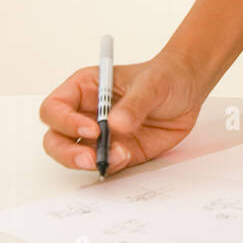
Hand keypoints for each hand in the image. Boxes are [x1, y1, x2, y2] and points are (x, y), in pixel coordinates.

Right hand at [39, 49, 205, 173]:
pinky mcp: (117, 152)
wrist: (188, 90)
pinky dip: (111, 166)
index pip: (55, 108)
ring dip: (91, 162)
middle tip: (90, 158)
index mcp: (84, 89)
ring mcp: (100, 136)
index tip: (91, 128)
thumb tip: (115, 124)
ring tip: (119, 154)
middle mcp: (86, 114)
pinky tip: (127, 155)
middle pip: (56, 139)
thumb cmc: (164, 76)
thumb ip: (134, 103)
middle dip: (67, 152)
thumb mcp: (152, 83)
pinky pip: (104, 165)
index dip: (65, 121)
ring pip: (75, 157)